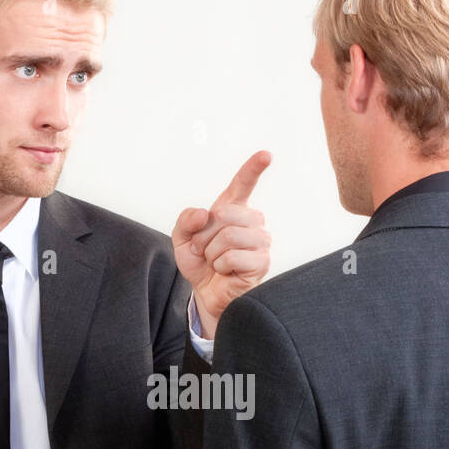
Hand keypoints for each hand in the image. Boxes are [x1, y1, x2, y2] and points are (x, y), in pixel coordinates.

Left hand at [173, 151, 272, 337]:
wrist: (206, 293)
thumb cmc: (200, 264)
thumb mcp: (182, 239)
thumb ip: (186, 220)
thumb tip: (204, 214)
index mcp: (234, 210)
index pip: (243, 185)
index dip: (253, 168)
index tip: (266, 154)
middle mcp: (253, 222)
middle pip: (224, 214)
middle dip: (204, 235)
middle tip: (205, 250)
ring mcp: (261, 242)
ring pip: (228, 236)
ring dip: (211, 252)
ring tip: (215, 262)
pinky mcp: (262, 262)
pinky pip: (232, 256)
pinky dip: (220, 266)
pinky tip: (225, 272)